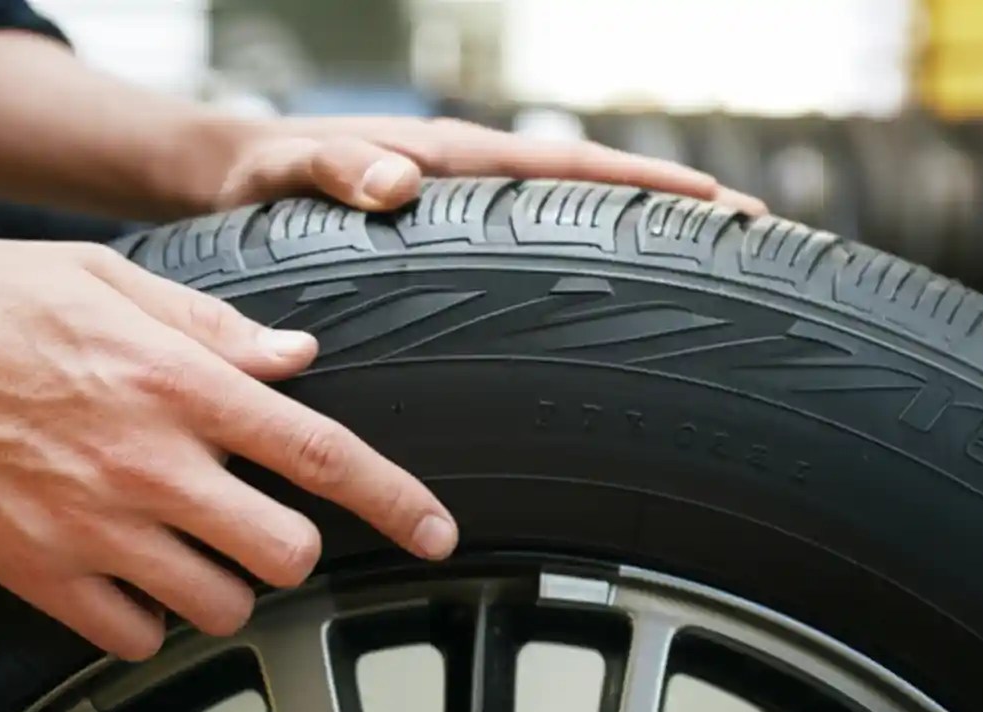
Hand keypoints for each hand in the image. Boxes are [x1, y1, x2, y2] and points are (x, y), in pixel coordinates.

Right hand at [0, 238, 456, 659]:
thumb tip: (295, 356)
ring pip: (222, 604)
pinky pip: (135, 635)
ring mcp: (92, 526)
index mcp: (177, 383)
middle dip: (290, 543)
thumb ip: (215, 323)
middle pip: (287, 550)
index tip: (437, 530)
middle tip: (258, 520)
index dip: (397, 498)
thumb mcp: (108, 279)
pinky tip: (131, 573)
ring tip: (190, 544)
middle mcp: (148, 461)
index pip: (319, 452)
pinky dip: (149, 616)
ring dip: (225, 582)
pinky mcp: (37, 572)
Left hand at [210, 115, 767, 214]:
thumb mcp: (282, 172)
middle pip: (592, 187)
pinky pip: (531, 236)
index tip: (720, 207)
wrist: (229, 171)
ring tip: (708, 260)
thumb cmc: (256, 176)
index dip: (644, 188)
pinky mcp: (450, 227)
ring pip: (570, 212)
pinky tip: (607, 282)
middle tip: (752, 236)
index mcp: (450, 158)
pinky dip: (583, 247)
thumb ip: (331, 171)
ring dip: (638, 230)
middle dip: (672, 208)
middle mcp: (471, 172)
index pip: (566, 168)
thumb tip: (398, 181)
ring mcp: (466, 200)